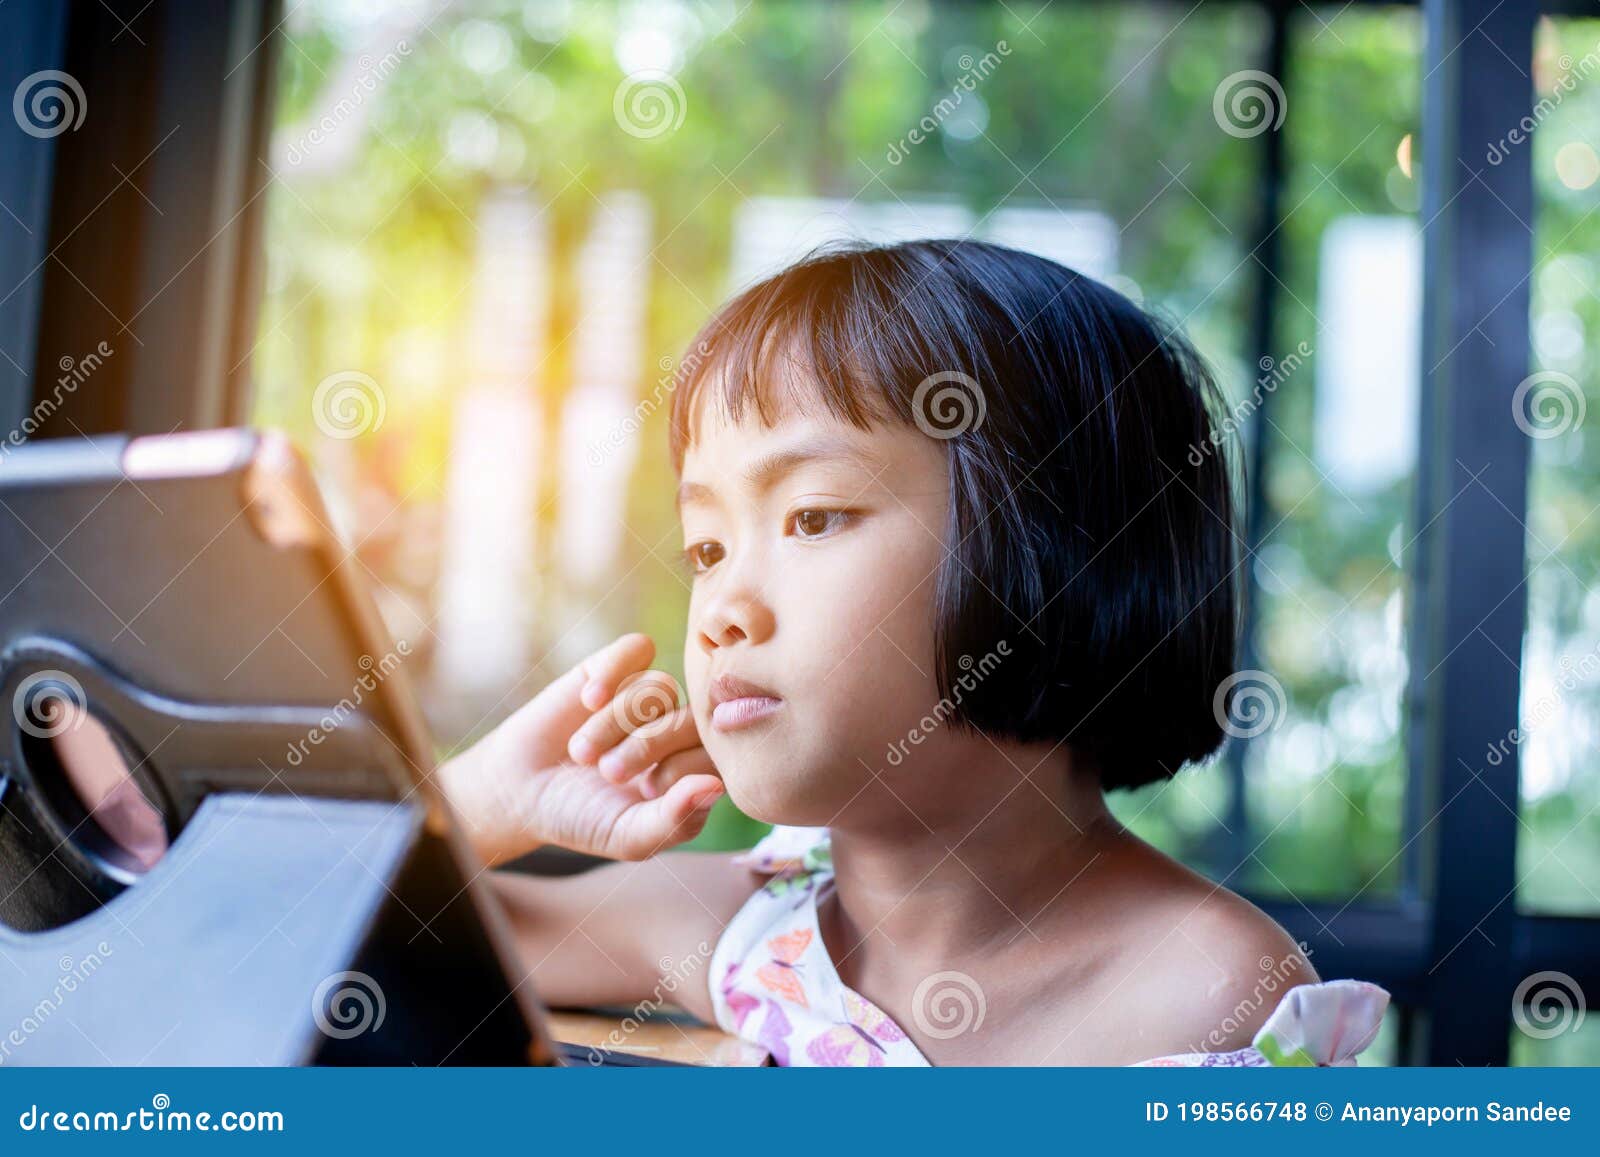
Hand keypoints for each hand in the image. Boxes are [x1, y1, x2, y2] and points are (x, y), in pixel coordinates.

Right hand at [437, 633, 724, 865]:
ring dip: (615, 722)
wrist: (523, 788)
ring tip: (582, 753)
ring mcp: (648, 694)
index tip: (646, 791)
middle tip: (608, 773)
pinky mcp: (616, 666)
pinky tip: (588, 700)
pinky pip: (637, 649)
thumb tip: (717, 786)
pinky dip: (613, 674)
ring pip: (658, 687)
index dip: (683, 769)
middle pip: (692, 717)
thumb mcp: (628, 836)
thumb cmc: (583, 817)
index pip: (718, 752)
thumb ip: (675, 820)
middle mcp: (678, 726)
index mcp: (694, 767)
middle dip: (646, 748)